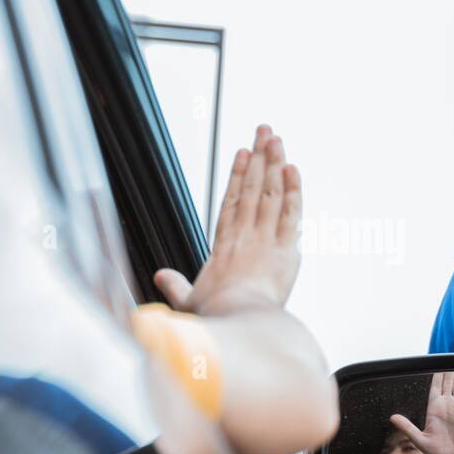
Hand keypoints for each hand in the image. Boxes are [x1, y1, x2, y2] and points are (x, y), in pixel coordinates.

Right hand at [153, 125, 300, 316]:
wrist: (239, 323)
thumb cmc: (215, 318)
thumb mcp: (189, 302)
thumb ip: (176, 286)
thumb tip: (160, 277)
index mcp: (222, 246)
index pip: (231, 202)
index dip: (237, 175)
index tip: (242, 153)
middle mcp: (244, 235)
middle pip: (253, 188)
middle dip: (259, 157)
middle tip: (265, 130)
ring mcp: (265, 239)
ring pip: (271, 193)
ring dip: (274, 163)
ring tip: (277, 139)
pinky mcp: (286, 249)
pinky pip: (291, 213)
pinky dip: (293, 190)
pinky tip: (292, 169)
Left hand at [389, 372, 453, 453]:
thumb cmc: (438, 451)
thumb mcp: (419, 440)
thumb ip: (407, 427)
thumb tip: (392, 418)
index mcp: (434, 409)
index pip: (435, 388)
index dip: (437, 377)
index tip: (436, 366)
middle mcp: (447, 405)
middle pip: (447, 383)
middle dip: (448, 372)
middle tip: (449, 359)